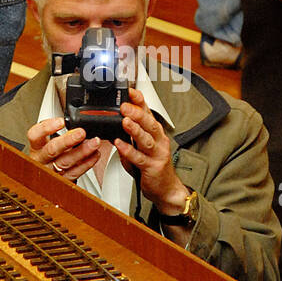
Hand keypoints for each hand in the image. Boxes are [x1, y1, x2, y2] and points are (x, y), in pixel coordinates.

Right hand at [27, 116, 99, 180]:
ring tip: (94, 142)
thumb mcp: (47, 142)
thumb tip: (76, 125)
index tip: (61, 122)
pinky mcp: (63, 180)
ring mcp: (52, 171)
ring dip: (82, 151)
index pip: (35, 135)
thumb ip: (59, 133)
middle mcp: (42, 159)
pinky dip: (87, 163)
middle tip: (81, 133)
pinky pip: (75, 172)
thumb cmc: (49, 156)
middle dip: (68, 140)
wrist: (47, 178)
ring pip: (66, 162)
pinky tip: (94, 154)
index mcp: (36, 147)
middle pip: (52, 150)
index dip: (47, 128)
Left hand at [115, 89, 187, 213]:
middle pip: (150, 123)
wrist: (166, 189)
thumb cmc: (154, 167)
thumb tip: (115, 125)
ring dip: (134, 129)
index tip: (130, 91)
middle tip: (124, 106)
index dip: (140, 101)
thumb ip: (130, 136)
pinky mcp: (152, 167)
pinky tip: (119, 144)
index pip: (149, 113)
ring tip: (124, 121)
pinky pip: (139, 158)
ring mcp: (157, 154)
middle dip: (137, 113)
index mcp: (156, 134)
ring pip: (146, 139)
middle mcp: (159, 141)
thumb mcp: (142, 148)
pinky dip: (128, 150)